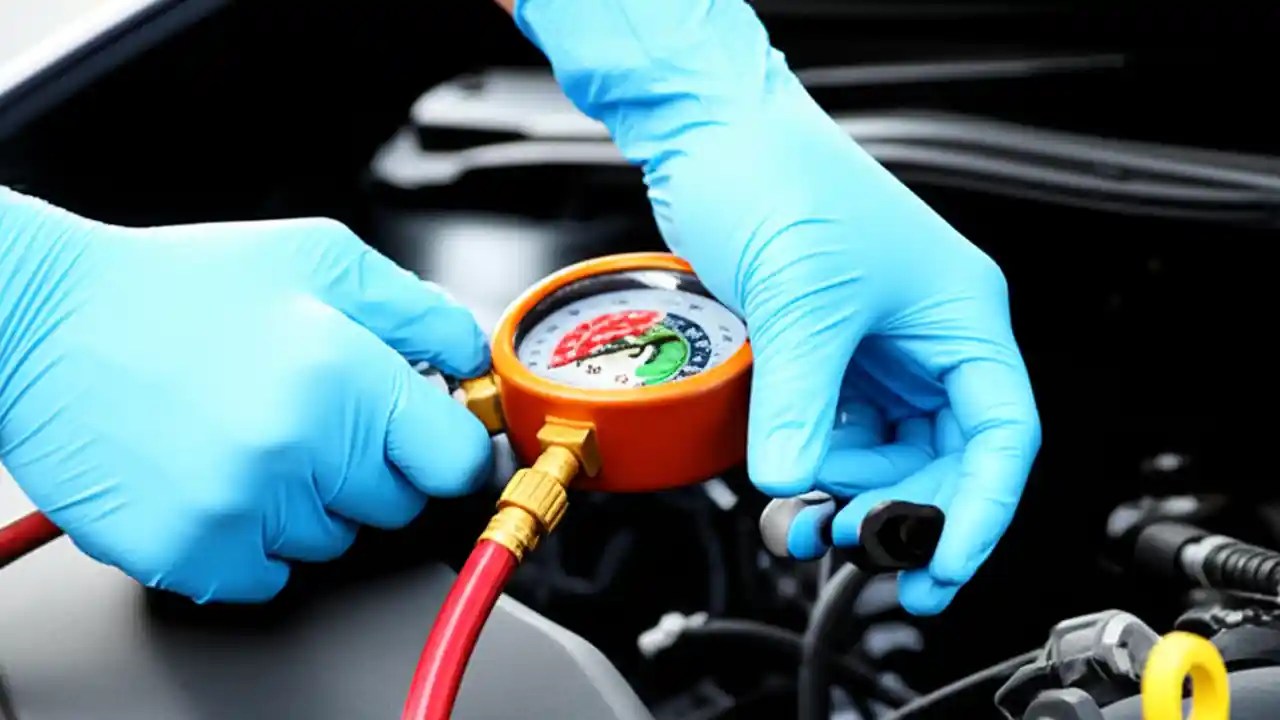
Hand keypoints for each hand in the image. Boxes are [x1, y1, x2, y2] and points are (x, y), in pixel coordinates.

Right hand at [0, 188, 491, 602]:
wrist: (42, 325)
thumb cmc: (175, 288)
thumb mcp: (316, 259)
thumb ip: (416, 312)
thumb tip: (473, 360)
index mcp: (343, 376)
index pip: (454, 461)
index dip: (446, 446)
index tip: (429, 438)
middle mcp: (299, 452)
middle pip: (396, 504)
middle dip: (371, 464)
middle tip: (314, 413)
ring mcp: (242, 513)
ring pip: (332, 540)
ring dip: (309, 501)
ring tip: (250, 433)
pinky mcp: (191, 555)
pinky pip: (268, 576)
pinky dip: (254, 540)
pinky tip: (219, 475)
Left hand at [515, 0, 1039, 612]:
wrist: (710, 134)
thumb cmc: (777, 175)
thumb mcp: (801, 298)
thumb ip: (800, 402)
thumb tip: (794, 481)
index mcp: (958, 312)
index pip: (999, 433)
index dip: (978, 509)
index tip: (940, 565)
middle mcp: (926, 332)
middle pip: (943, 454)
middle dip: (902, 508)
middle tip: (856, 551)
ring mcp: (874, 342)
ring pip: (887, 447)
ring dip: (851, 488)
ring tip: (806, 516)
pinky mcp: (825, 347)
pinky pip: (837, 424)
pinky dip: (816, 457)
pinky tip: (789, 473)